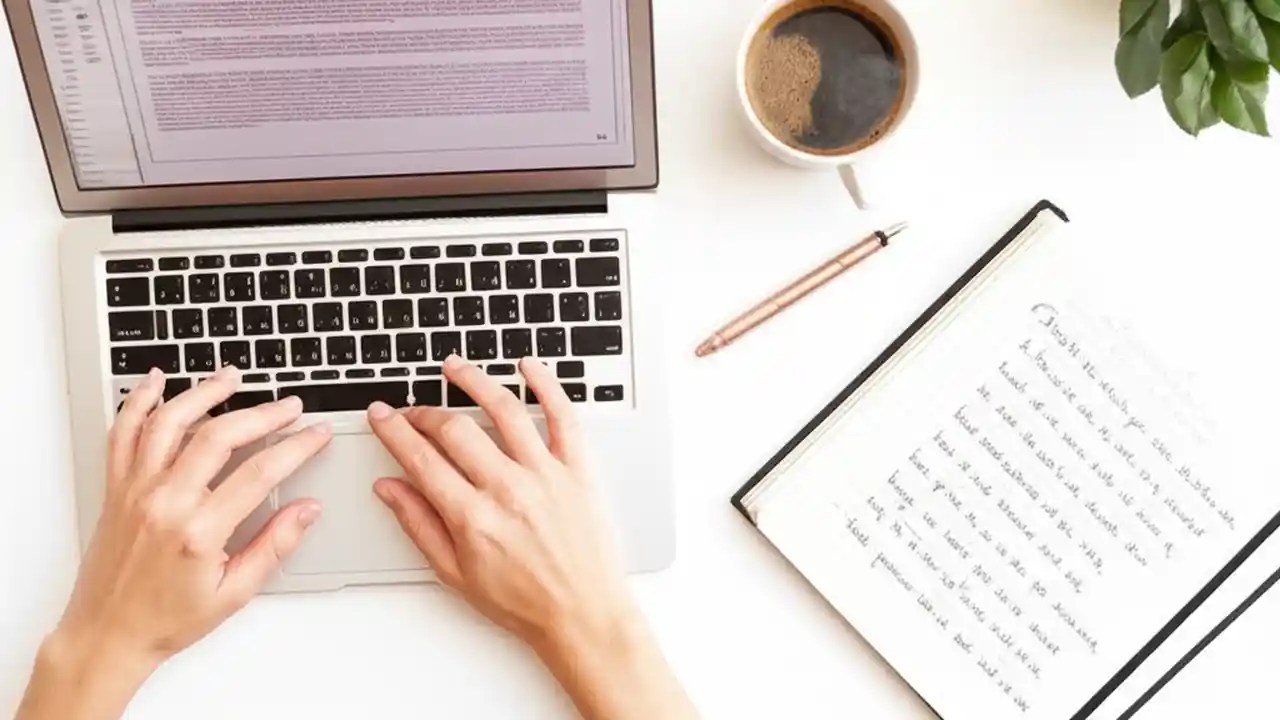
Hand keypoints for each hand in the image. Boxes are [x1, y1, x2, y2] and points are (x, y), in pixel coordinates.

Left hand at [19, 366, 330, 719]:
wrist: (106, 635)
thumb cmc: (165, 620)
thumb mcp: (234, 593)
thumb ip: (274, 546)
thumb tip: (307, 511)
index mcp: (199, 532)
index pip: (260, 473)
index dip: (296, 447)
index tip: (315, 434)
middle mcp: (165, 503)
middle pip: (218, 436)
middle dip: (261, 414)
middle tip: (288, 406)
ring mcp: (136, 491)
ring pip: (169, 422)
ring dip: (203, 393)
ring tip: (230, 377)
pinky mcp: (116, 489)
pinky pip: (123, 434)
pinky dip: (138, 403)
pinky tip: (155, 383)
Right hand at [368, 356, 696, 719]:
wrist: (583, 615)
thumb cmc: (524, 602)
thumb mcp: (455, 574)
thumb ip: (419, 524)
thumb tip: (388, 488)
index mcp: (472, 517)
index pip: (421, 458)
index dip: (394, 431)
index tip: (382, 415)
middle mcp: (507, 489)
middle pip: (455, 430)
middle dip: (424, 411)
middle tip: (412, 408)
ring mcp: (546, 475)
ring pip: (504, 410)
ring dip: (475, 380)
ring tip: (454, 367)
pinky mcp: (579, 470)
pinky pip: (563, 416)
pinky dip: (546, 385)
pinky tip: (528, 367)